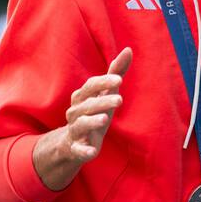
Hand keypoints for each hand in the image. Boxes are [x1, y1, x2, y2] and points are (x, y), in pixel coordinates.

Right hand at [34, 47, 131, 190]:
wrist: (72, 144)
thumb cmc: (93, 113)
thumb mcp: (106, 94)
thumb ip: (116, 73)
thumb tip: (129, 50)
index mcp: (82, 97)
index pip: (91, 86)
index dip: (104, 82)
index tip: (119, 80)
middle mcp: (75, 112)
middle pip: (87, 104)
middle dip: (102, 101)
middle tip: (120, 99)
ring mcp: (73, 130)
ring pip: (80, 124)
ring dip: (91, 121)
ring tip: (105, 119)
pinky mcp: (74, 148)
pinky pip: (77, 150)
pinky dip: (83, 150)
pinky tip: (91, 151)